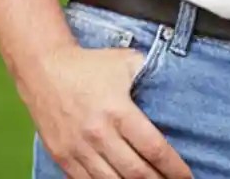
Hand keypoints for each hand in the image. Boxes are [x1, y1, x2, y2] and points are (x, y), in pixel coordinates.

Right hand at [20, 44, 192, 178]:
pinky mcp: (62, 156)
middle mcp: (98, 134)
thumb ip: (152, 75)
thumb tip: (176, 85)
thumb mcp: (126, 62)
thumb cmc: (90, 66)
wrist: (43, 69)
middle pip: (136, 172)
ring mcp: (78, 149)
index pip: (154, 148)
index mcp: (119, 111)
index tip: (186, 176)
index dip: (174, 167)